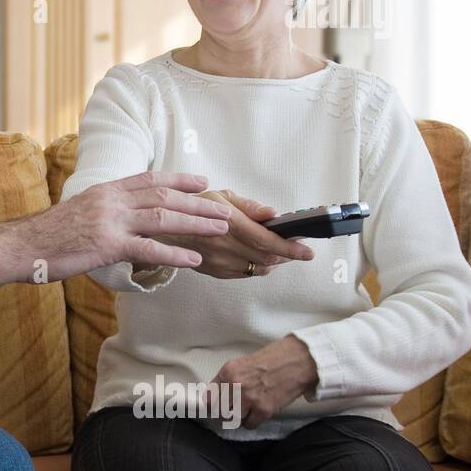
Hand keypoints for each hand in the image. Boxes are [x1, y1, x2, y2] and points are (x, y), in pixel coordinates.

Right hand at [32, 172, 230, 280]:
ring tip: (220, 230)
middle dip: (198, 202)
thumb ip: (103, 211)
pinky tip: (193, 260)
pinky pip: (149, 249)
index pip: (149, 178)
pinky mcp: (107, 245)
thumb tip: (121, 220)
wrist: (21, 246)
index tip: (202, 182)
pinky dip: (174, 254)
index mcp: (104, 190)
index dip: (179, 179)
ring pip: (163, 217)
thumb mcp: (78, 212)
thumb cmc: (46, 235)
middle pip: (164, 195)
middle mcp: (111, 200)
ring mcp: (110, 221)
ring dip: (196, 223)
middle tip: (224, 208)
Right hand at [141, 189, 313, 279]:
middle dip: (287, 255)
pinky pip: (245, 273)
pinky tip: (260, 257)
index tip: (307, 250)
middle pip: (267, 258)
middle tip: (298, 248)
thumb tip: (273, 213)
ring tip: (281, 251)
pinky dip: (258, 266)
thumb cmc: (193, 208)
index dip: (291, 248)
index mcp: (227, 224)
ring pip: (258, 269)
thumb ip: (249, 206)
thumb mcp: (219, 196)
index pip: (267, 241)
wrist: (163, 229)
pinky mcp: (214, 272)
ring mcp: (217, 262)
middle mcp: (222, 246)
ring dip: (274, 262)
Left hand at [211, 335, 318, 428]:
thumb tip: (217, 393)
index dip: (211, 403)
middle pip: (219, 410)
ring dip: (238, 417)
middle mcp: (236, 385)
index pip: (209, 396)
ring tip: (245, 411)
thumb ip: (229, 378)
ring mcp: (250, 398)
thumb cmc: (273, 359)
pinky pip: (249, 424)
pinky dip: (251, 422)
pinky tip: (256, 414)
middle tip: (231, 410)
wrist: (297, 362)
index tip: (214, 407)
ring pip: (233, 419)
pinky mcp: (264, 410)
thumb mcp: (243, 362)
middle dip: (224, 412)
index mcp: (228, 371)